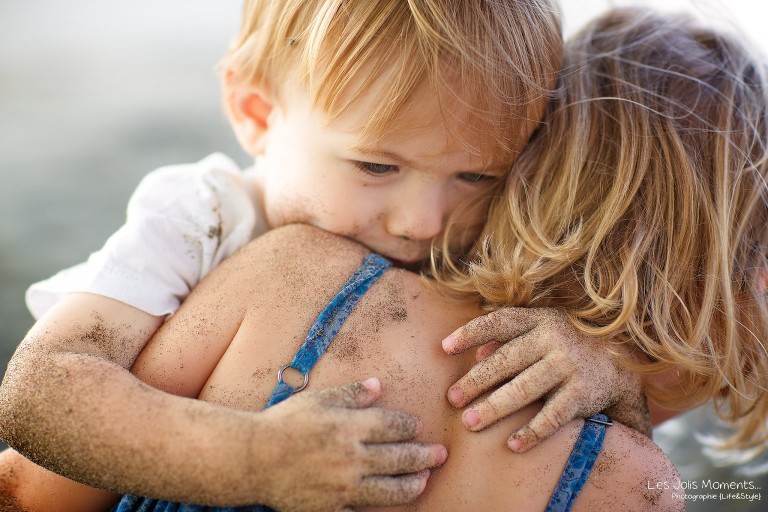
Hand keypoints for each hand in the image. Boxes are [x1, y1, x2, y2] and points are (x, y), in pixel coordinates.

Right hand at [257, 377, 446, 511]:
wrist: (252, 459)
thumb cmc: (283, 423)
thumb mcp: (317, 399)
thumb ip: (350, 393)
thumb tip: (378, 386)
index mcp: (350, 426)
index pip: (392, 425)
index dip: (409, 425)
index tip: (418, 426)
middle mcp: (352, 457)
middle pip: (399, 457)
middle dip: (424, 455)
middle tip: (441, 454)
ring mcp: (344, 487)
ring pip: (389, 489)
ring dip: (412, 484)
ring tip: (424, 480)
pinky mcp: (333, 508)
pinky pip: (364, 511)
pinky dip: (381, 508)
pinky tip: (391, 503)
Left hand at [442, 307, 648, 451]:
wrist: (622, 361)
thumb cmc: (566, 344)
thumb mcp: (542, 330)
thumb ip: (508, 338)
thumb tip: (475, 353)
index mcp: (540, 319)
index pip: (499, 322)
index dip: (470, 333)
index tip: (444, 349)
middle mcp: (554, 339)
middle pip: (506, 360)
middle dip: (476, 381)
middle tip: (451, 399)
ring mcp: (570, 365)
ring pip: (524, 388)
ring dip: (494, 407)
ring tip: (470, 423)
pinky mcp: (583, 393)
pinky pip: (553, 416)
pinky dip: (532, 432)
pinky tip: (513, 444)